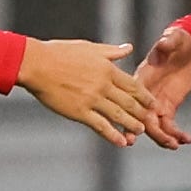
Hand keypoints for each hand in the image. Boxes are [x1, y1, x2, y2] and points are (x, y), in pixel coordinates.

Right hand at [16, 39, 148, 146]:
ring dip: (132, 125)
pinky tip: (121, 142)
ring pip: (119, 115)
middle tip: (150, 120)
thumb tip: (129, 48)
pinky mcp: (79, 112)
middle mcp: (103, 85)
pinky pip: (101, 126)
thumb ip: (111, 51)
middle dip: (142, 112)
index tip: (153, 103)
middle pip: (129, 102)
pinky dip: (113, 135)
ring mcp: (92, 99)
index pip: (133, 85)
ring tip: (140, 131)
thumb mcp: (89, 48)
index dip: (145, 96)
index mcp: (106, 69)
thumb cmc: (60, 53)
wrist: (37, 65)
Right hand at [133, 25, 190, 148]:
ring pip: (155, 127)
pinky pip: (169, 126)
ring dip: (164, 138)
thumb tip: (164, 43)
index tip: (131, 131)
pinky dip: (176, 134)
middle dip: (151, 132)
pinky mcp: (167, 108)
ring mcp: (156, 103)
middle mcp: (145, 95)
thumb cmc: (176, 42)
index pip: (133, 99)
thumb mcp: (174, 40)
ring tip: (176, 145)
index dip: (132, 115)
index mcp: (142, 78)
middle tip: (164, 142)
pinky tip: (187, 140)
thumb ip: (168, 42)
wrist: (186, 50)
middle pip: (143, 118)